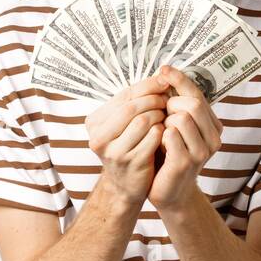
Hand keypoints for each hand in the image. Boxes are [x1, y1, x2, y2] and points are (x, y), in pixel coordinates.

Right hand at [84, 74, 170, 205]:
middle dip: (153, 100)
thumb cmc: (127, 147)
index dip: (146, 86)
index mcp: (94, 123)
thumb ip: (135, 101)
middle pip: (131, 107)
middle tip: (166, 100)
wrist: (125, 185)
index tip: (164, 80)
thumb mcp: (122, 124)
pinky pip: (153, 138)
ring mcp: (114, 152)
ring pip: (143, 121)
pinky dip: (163, 131)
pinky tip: (165, 132)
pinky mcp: (131, 163)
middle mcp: (99, 137)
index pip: (123, 95)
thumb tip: (161, 75)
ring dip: (159, 115)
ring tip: (164, 116)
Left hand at [148, 64, 222, 210]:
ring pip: (181, 117)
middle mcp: (213, 138)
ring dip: (165, 121)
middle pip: (193, 103)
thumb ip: (176, 104)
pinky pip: (170, 134)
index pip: (198, 94)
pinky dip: (160, 134)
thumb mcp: (176, 127)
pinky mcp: (185, 163)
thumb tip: (165, 73)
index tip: (163, 69)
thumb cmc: (169, 155)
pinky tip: (159, 144)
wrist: (169, 192)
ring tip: (162, 133)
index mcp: (213, 126)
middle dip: (171, 104)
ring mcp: (202, 152)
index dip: (180, 79)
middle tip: (162, 116)